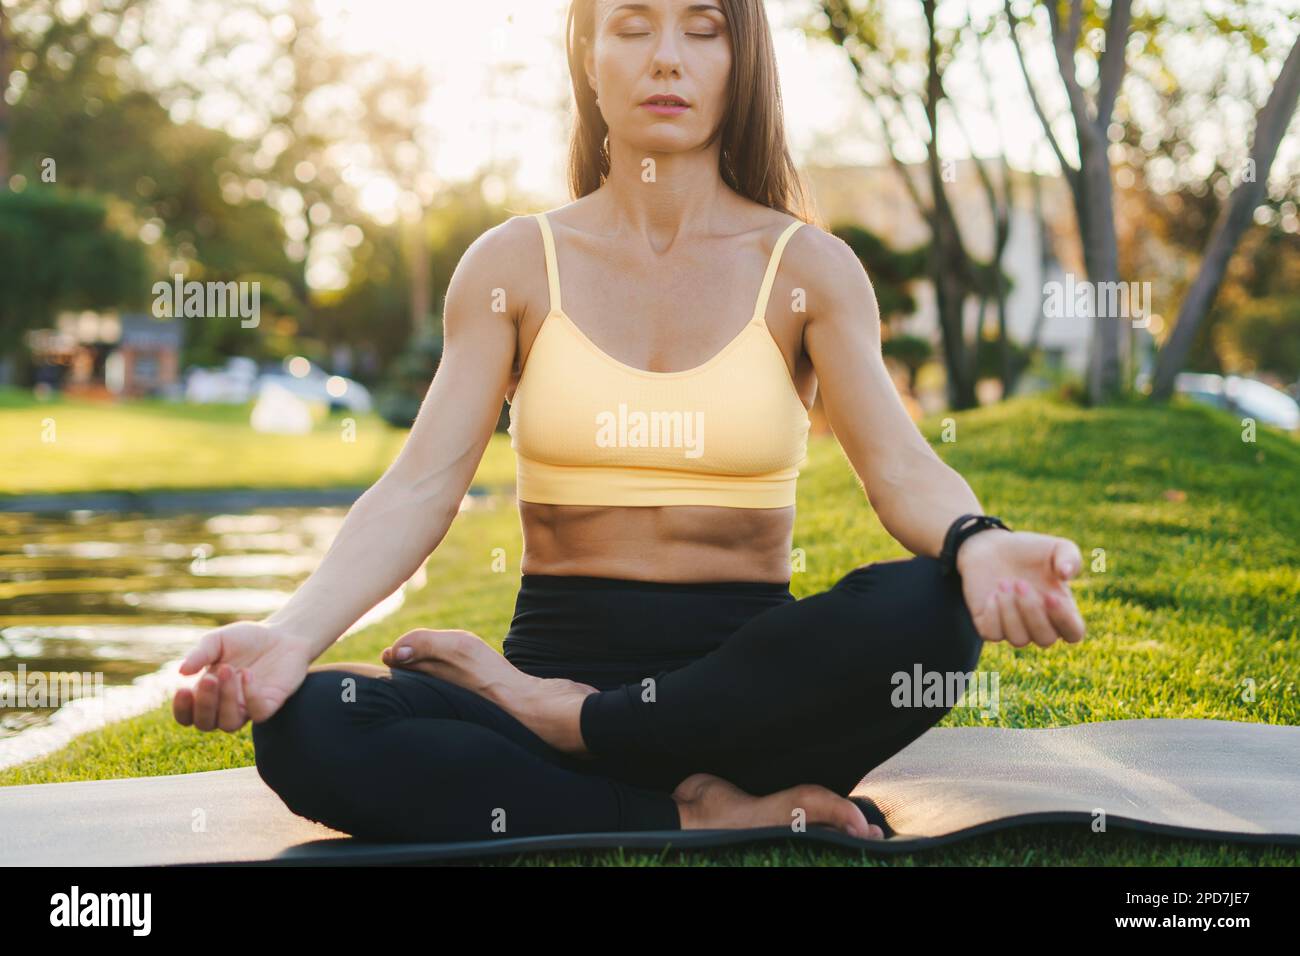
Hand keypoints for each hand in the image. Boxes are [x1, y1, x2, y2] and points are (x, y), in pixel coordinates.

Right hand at [172, 621, 314, 731]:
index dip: (182, 710)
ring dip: (225, 700)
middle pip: (205, 724)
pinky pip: (258, 713)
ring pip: (229, 724)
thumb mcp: (218, 640)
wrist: (283, 634)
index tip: (183, 689)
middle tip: (210, 678)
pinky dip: (250, 696)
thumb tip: (181, 672)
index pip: (187, 716)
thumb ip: (200, 654)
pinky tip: (248, 674)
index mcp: (207, 694)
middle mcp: (225, 706)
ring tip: (228, 670)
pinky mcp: (270, 704)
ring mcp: (248, 708)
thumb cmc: (246, 639)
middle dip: (204, 704)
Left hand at [956, 528, 1085, 647]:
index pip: (1073, 633)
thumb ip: (1070, 556)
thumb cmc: (1030, 551)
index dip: (1064, 620)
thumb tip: (1067, 573)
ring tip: (1004, 583)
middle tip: (1020, 583)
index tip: (1051, 596)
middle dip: (1032, 611)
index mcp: (1061, 610)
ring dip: (1011, 611)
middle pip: (1045, 639)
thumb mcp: (1056, 547)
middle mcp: (1039, 625)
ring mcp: (1014, 628)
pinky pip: (993, 634)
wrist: (992, 547)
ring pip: (1018, 639)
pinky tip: (992, 594)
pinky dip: (993, 614)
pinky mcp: (989, 627)